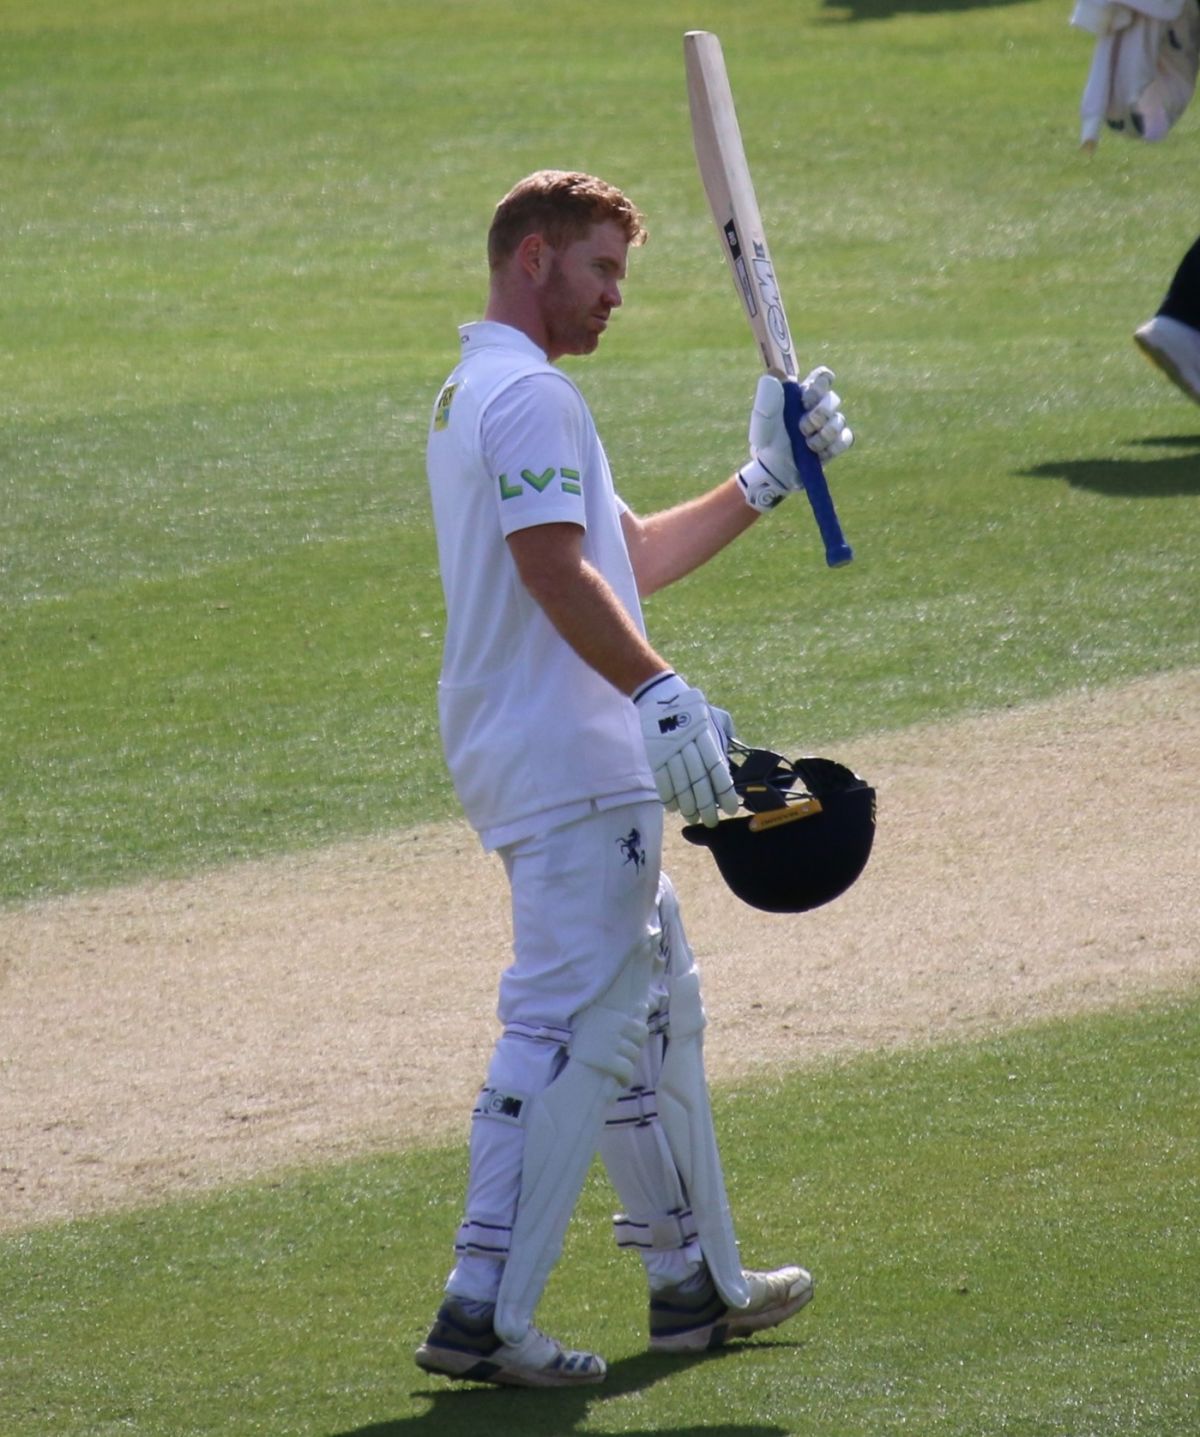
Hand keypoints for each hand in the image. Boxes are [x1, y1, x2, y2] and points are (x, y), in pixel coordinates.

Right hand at [633, 672, 738, 826]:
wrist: (661, 695)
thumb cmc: (695, 709)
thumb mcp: (715, 716)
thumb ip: (726, 737)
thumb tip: (731, 762)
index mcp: (705, 735)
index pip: (717, 768)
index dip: (724, 791)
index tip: (730, 808)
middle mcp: (688, 744)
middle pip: (698, 780)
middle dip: (706, 805)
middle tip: (712, 821)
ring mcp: (669, 750)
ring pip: (680, 783)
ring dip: (687, 805)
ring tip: (693, 818)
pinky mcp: (654, 754)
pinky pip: (661, 779)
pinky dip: (668, 796)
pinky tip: (674, 808)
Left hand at [737, 370, 852, 511]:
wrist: (774, 471)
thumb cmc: (767, 442)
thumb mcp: (762, 422)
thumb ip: (766, 399)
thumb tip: (773, 376)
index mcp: (803, 395)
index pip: (823, 377)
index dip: (819, 386)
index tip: (805, 402)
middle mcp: (819, 407)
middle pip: (833, 399)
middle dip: (819, 416)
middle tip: (802, 429)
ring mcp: (829, 425)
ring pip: (839, 420)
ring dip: (823, 435)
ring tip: (808, 445)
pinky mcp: (835, 444)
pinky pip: (846, 438)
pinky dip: (833, 447)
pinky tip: (819, 454)